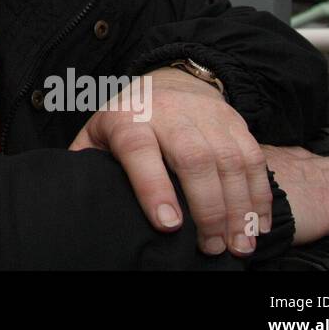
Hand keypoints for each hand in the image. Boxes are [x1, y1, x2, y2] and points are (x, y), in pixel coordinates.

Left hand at [68, 66, 270, 256]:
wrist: (169, 81)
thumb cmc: (128, 120)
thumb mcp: (98, 133)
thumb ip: (85, 159)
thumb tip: (69, 192)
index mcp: (130, 119)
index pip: (139, 149)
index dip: (153, 187)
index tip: (168, 224)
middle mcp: (170, 115)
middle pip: (194, 159)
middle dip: (207, 209)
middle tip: (210, 248)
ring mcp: (207, 117)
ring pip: (229, 161)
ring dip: (239, 208)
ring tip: (238, 245)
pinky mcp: (236, 122)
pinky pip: (254, 159)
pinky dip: (259, 195)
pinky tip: (256, 224)